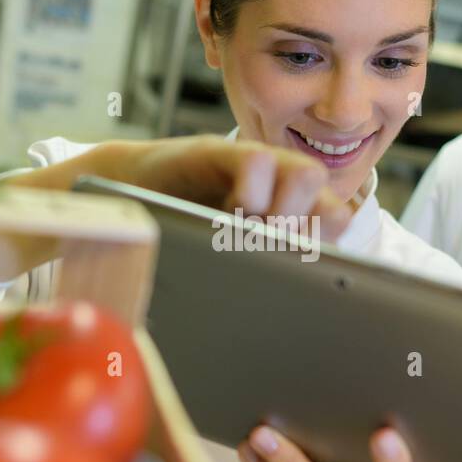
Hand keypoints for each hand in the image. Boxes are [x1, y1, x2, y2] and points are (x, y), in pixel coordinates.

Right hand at [11, 136, 353, 241]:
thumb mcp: (221, 253)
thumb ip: (253, 268)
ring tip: (252, 232)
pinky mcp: (219, 152)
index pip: (334, 225)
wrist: (127, 187)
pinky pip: (257, 161)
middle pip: (331, 203)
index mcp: (285, 214)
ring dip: (288, 212)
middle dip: (311, 237)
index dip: (328, 249)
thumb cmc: (176, 225)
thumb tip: (284, 310)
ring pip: (308, 176)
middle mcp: (278, 187)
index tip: (301, 273)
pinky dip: (254, 189)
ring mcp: (253, 167)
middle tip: (275, 254)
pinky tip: (232, 210)